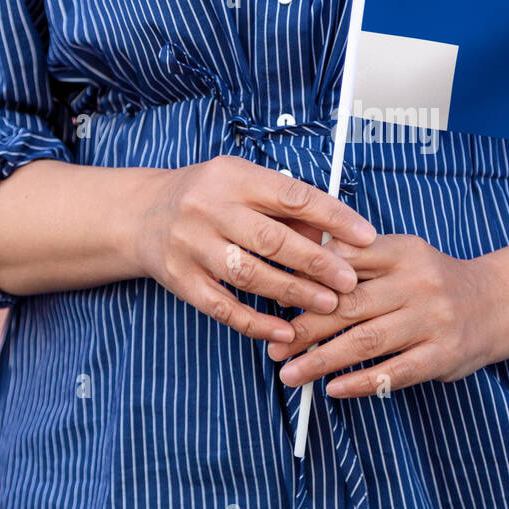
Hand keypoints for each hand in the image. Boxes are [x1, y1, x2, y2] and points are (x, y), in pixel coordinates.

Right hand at [132, 155, 376, 342]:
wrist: (142, 214)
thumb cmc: (210, 197)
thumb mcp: (244, 183)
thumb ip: (287, 207)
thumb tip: (336, 235)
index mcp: (234, 177)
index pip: (292, 195)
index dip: (333, 216)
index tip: (366, 236)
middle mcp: (210, 209)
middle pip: (271, 239)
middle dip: (317, 262)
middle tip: (350, 280)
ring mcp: (192, 246)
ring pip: (250, 275)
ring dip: (294, 293)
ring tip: (330, 304)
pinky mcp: (180, 279)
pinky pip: (223, 307)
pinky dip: (257, 322)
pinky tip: (286, 331)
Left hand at [269, 234, 508, 396]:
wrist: (496, 304)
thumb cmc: (433, 281)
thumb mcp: (402, 255)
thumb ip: (358, 256)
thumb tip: (297, 262)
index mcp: (403, 251)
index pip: (346, 261)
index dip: (307, 280)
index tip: (275, 298)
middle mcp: (419, 283)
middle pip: (350, 305)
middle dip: (305, 327)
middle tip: (275, 345)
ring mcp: (432, 320)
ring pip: (366, 342)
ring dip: (322, 361)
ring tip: (290, 373)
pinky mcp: (442, 356)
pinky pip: (395, 372)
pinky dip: (361, 383)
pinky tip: (333, 389)